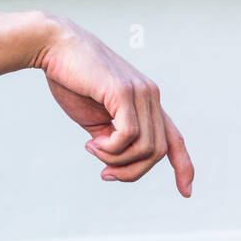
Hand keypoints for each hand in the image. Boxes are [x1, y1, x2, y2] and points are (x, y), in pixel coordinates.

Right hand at [36, 15, 194, 195]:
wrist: (54, 47)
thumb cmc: (71, 80)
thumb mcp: (94, 117)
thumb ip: (110, 137)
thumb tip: (116, 160)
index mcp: (147, 101)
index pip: (175, 138)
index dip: (184, 167)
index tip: (186, 193)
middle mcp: (151, 95)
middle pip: (158, 152)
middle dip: (131, 172)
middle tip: (103, 173)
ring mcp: (141, 92)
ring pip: (146, 148)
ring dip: (116, 161)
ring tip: (92, 149)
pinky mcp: (124, 91)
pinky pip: (129, 135)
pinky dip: (111, 149)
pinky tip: (92, 143)